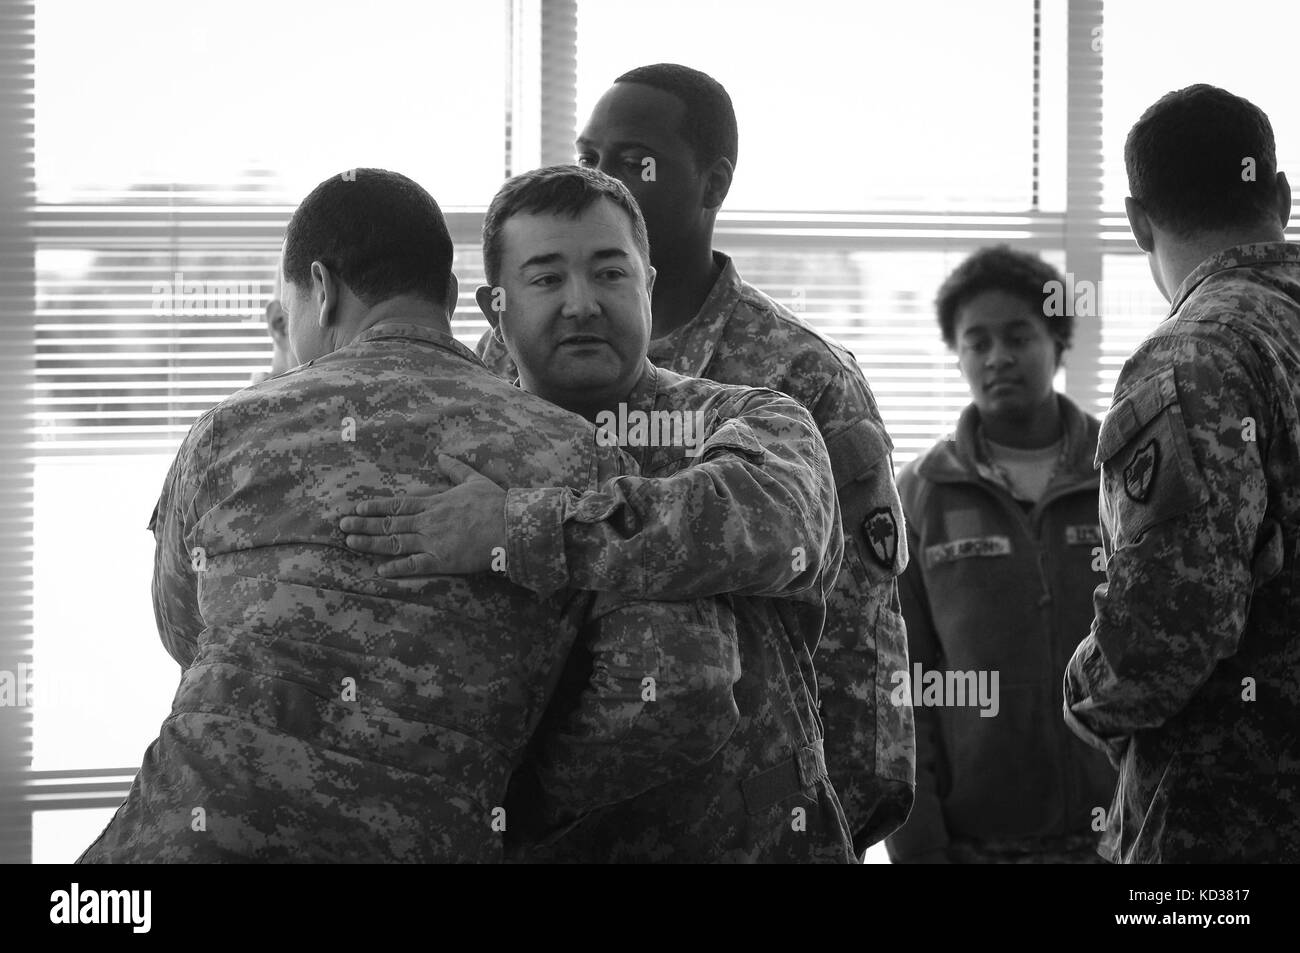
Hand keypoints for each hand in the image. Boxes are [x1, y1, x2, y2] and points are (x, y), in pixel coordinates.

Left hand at [338, 454, 506, 576]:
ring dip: (370, 543)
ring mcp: (433, 542)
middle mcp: (428, 522)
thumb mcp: (474, 480)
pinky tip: (380, 570)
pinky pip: (414, 565)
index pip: (397, 504)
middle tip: (341, 525)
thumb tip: (441, 456)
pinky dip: (396, 568)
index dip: (375, 506)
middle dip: (364, 524)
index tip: (356, 507)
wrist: (510, 526)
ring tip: (350, 543)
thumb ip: (454, 469)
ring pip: (394, 542)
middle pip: (389, 523)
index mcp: (434, 503)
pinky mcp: (442, 561)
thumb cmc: (495, 503)